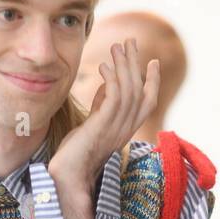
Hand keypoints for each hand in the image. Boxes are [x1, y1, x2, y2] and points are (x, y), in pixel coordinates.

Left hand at [50, 39, 159, 187]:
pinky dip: (112, 79)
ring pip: (129, 91)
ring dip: (123, 66)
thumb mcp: (93, 125)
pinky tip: (104, 66)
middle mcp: (126, 128)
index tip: (151, 60)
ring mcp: (116, 128)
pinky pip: (114, 98)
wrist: (67, 177)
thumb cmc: (76, 153)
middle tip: (130, 41)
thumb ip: (102, 107)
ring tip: (116, 47)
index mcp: (126, 129)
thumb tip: (106, 86)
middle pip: (139, 90)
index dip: (152, 80)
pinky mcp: (102, 126)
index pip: (148, 102)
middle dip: (135, 63)